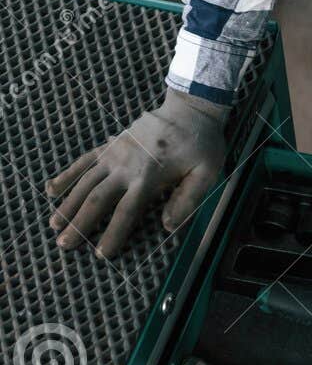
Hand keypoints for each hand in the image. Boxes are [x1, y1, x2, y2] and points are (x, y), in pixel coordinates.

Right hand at [47, 89, 227, 256]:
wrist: (190, 111)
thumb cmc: (201, 145)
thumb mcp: (206, 173)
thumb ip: (187, 200)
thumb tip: (168, 227)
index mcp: (150, 176)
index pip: (126, 211)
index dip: (113, 233)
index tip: (101, 253)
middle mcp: (125, 166)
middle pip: (96, 198)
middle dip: (79, 223)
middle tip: (64, 245)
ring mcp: (114, 154)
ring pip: (84, 182)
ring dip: (67, 204)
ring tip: (54, 225)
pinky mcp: (110, 145)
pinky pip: (83, 161)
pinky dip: (66, 175)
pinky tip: (52, 189)